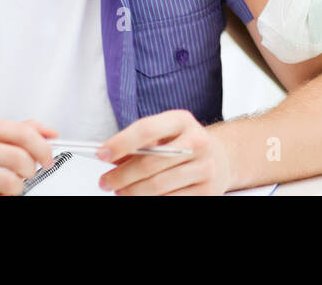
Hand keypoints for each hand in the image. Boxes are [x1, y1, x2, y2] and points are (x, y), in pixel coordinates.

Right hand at [0, 114, 56, 194]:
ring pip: (6, 183)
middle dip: (30, 171)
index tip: (47, 159)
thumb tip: (50, 133)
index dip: (42, 148)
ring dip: (14, 190)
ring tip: (7, 188)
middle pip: (18, 159)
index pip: (21, 133)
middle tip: (26, 174)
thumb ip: (16, 130)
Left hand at [96, 110, 231, 194]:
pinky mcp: (206, 191)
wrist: (219, 159)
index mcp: (182, 121)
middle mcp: (197, 142)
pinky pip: (169, 200)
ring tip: (120, 191)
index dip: (121, 143)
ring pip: (157, 186)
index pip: (147, 130)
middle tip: (105, 182)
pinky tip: (141, 196)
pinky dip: (150, 200)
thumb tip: (109, 155)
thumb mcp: (164, 135)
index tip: (102, 154)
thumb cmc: (183, 145)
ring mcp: (204, 168)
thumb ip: (138, 144)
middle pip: (149, 163)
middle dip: (121, 176)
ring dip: (131, 192)